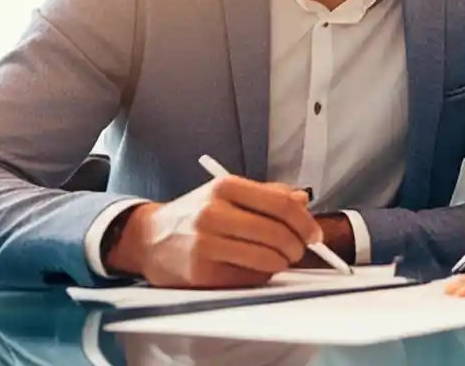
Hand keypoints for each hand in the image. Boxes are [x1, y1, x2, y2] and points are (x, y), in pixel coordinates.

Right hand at [106, 176, 321, 287]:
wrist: (149, 238)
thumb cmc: (195, 214)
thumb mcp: (227, 193)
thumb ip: (267, 195)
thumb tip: (302, 200)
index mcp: (225, 187)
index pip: (281, 205)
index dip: (305, 222)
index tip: (314, 234)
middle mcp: (213, 213)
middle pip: (277, 233)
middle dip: (298, 246)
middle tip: (300, 250)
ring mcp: (206, 243)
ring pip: (266, 258)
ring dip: (282, 263)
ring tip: (281, 260)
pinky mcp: (201, 272)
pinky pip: (248, 278)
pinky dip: (261, 276)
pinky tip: (256, 269)